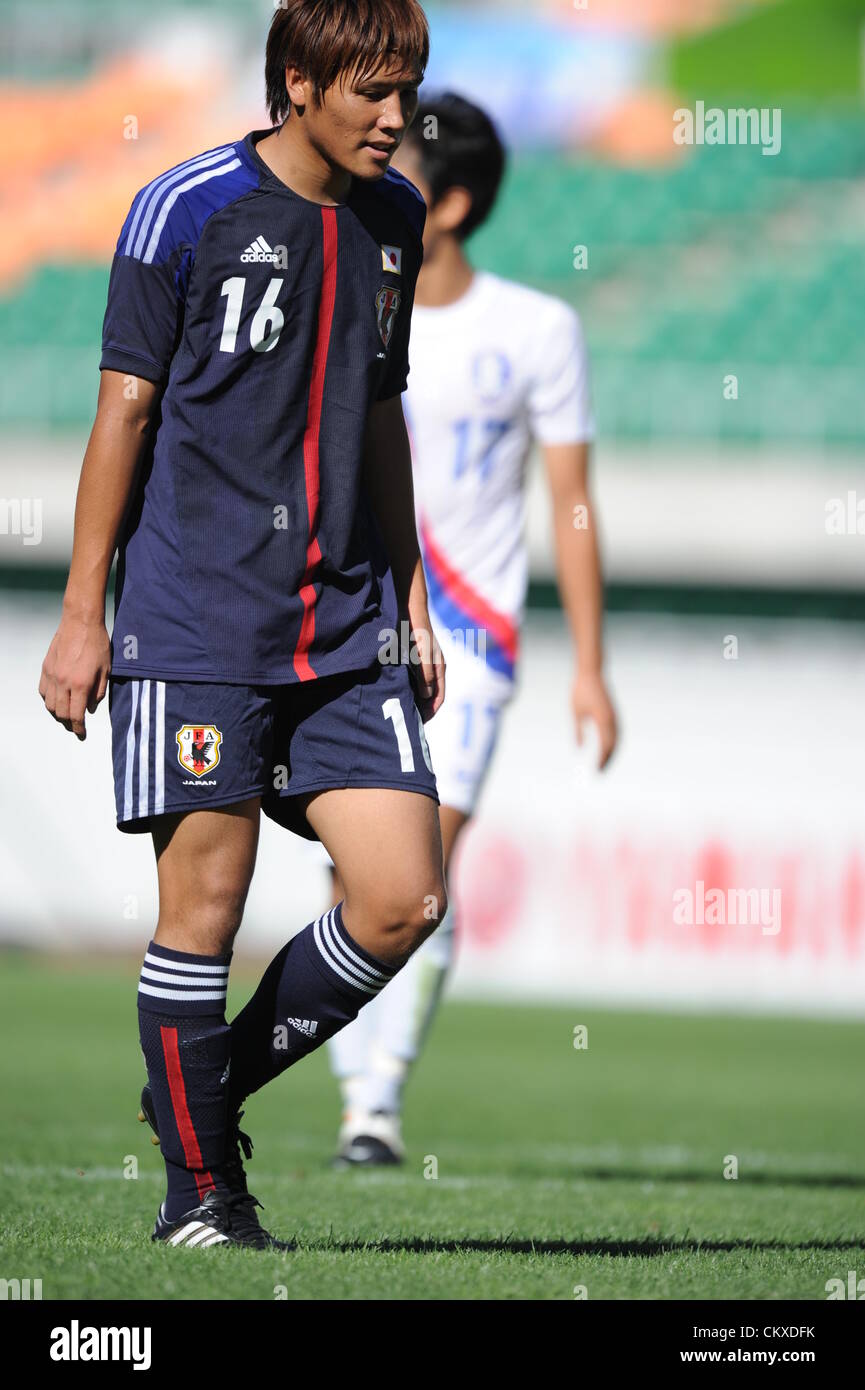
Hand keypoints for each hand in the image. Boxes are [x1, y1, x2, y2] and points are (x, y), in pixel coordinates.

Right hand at [39, 613, 110, 739]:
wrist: (81, 622)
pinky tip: (57, 700)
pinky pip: (43, 691)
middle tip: (76, 727)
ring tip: (67, 715)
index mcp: (81, 684)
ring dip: (58, 714)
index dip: (79, 729)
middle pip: (61, 713)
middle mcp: (63, 682)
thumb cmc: (97, 644)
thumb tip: (90, 709)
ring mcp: (52, 675)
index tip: (82, 734)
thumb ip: (98, 693)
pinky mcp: (46, 668)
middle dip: (69, 724)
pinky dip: (49, 700)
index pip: (76, 716)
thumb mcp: (106, 671)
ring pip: (50, 705)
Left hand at [406, 597, 444, 721]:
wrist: (410, 607)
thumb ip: (425, 674)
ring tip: (400, 710)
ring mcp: (424, 663)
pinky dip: (408, 689)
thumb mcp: (422, 653)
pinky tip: (395, 692)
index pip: (439, 697)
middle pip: (430, 696)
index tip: (419, 724)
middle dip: (422, 709)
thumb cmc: (417, 630)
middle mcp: (434, 668)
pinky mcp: (414, 659)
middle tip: (407, 721)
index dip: (430, 712)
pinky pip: (413, 680)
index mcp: (439, 668)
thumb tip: (426, 697)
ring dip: (414, 700)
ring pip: (421, 688)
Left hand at [572, 668, 616, 769]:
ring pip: (617, 739)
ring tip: (604, 763)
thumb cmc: (580, 690)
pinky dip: (613, 743)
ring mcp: (614, 715)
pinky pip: (616, 732)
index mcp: (603, 719)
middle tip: (600, 772)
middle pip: (613, 745)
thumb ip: (578, 731)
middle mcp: (612, 719)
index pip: (605, 745)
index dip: (602, 759)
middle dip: (608, 760)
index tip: (596, 770)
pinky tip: (607, 749)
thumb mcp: (576, 712)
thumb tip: (580, 748)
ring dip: (612, 752)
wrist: (591, 672)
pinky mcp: (613, 712)